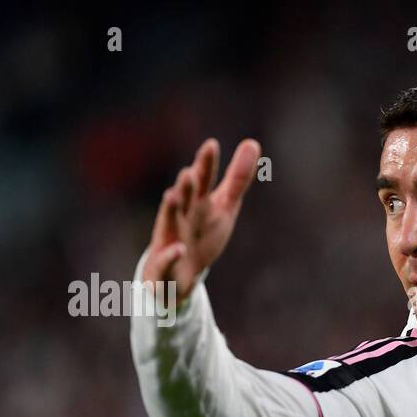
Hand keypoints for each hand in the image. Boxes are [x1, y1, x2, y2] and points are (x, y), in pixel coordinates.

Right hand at [142, 138, 260, 298]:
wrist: (178, 274)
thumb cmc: (202, 232)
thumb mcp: (224, 206)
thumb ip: (237, 178)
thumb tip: (252, 142)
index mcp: (197, 201)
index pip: (203, 179)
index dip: (206, 164)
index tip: (211, 145)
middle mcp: (181, 214)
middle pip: (184, 197)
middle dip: (186, 185)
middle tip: (189, 172)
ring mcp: (170, 237)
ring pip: (168, 221)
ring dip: (170, 208)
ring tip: (172, 194)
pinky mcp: (164, 263)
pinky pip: (166, 259)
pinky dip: (171, 254)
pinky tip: (179, 249)